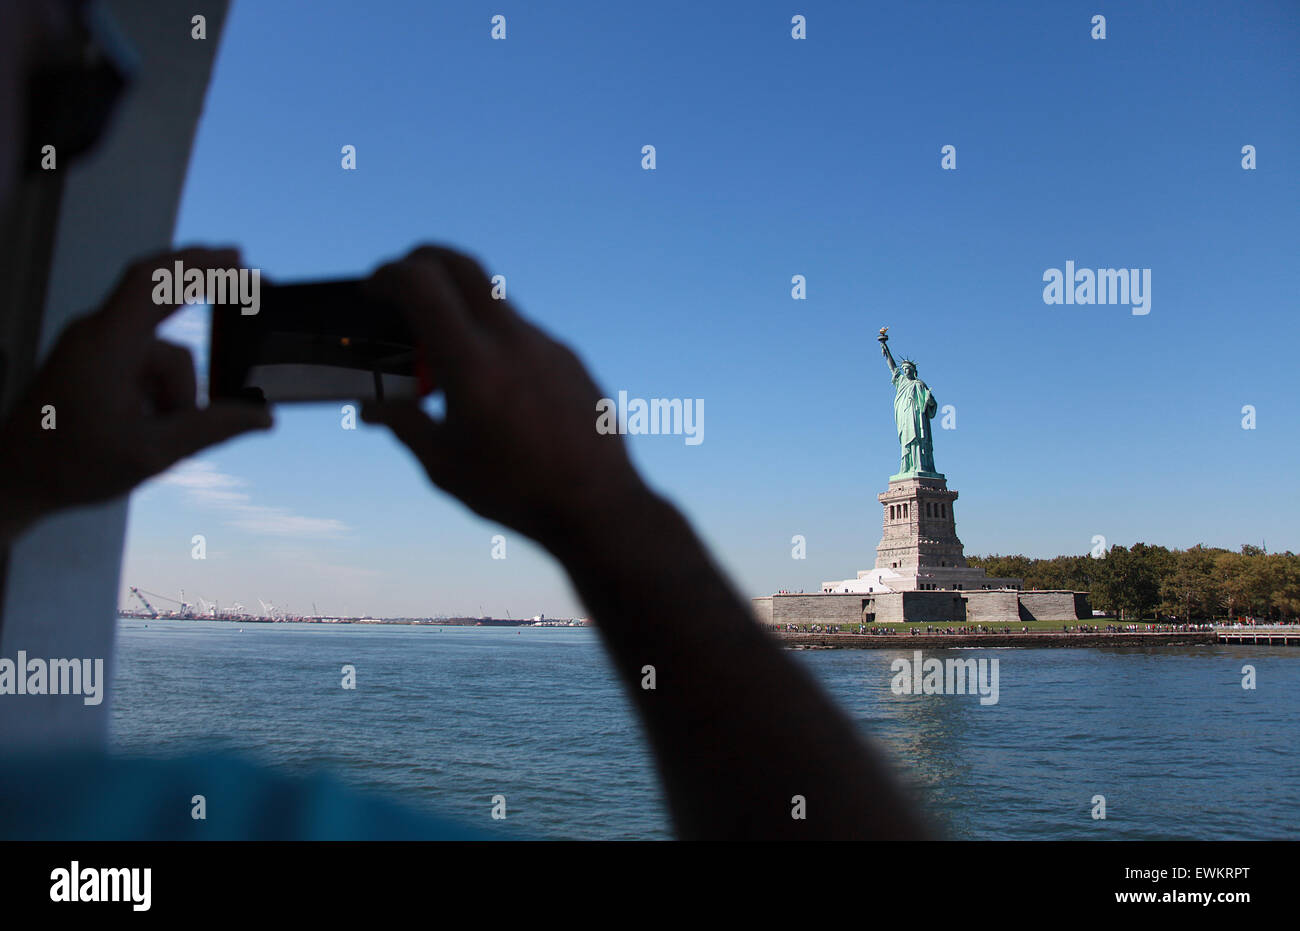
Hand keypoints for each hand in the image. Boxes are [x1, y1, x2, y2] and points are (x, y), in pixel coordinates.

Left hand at [0, 247, 272, 538]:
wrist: (15, 478)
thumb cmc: (69, 464)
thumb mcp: (151, 452)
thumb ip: (212, 429)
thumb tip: (262, 417)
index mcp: (108, 345)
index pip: (155, 281)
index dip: (199, 263)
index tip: (238, 257)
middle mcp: (98, 335)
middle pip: (159, 294)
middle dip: (202, 286)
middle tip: (247, 287)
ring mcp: (92, 347)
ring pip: (160, 350)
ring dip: (176, 387)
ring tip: (162, 431)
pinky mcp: (91, 362)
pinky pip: (142, 361)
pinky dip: (159, 388)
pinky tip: (152, 423)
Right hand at [360, 245, 647, 548]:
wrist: (599, 506)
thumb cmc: (515, 492)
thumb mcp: (442, 465)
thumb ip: (402, 423)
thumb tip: (372, 404)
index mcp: (472, 364)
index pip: (420, 282)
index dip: (387, 274)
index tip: (373, 288)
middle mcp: (512, 341)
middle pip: (460, 263)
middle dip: (422, 260)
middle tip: (401, 282)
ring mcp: (547, 345)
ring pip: (493, 301)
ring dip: (460, 310)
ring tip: (443, 360)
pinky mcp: (569, 358)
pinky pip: (522, 333)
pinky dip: (493, 340)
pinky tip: (490, 386)